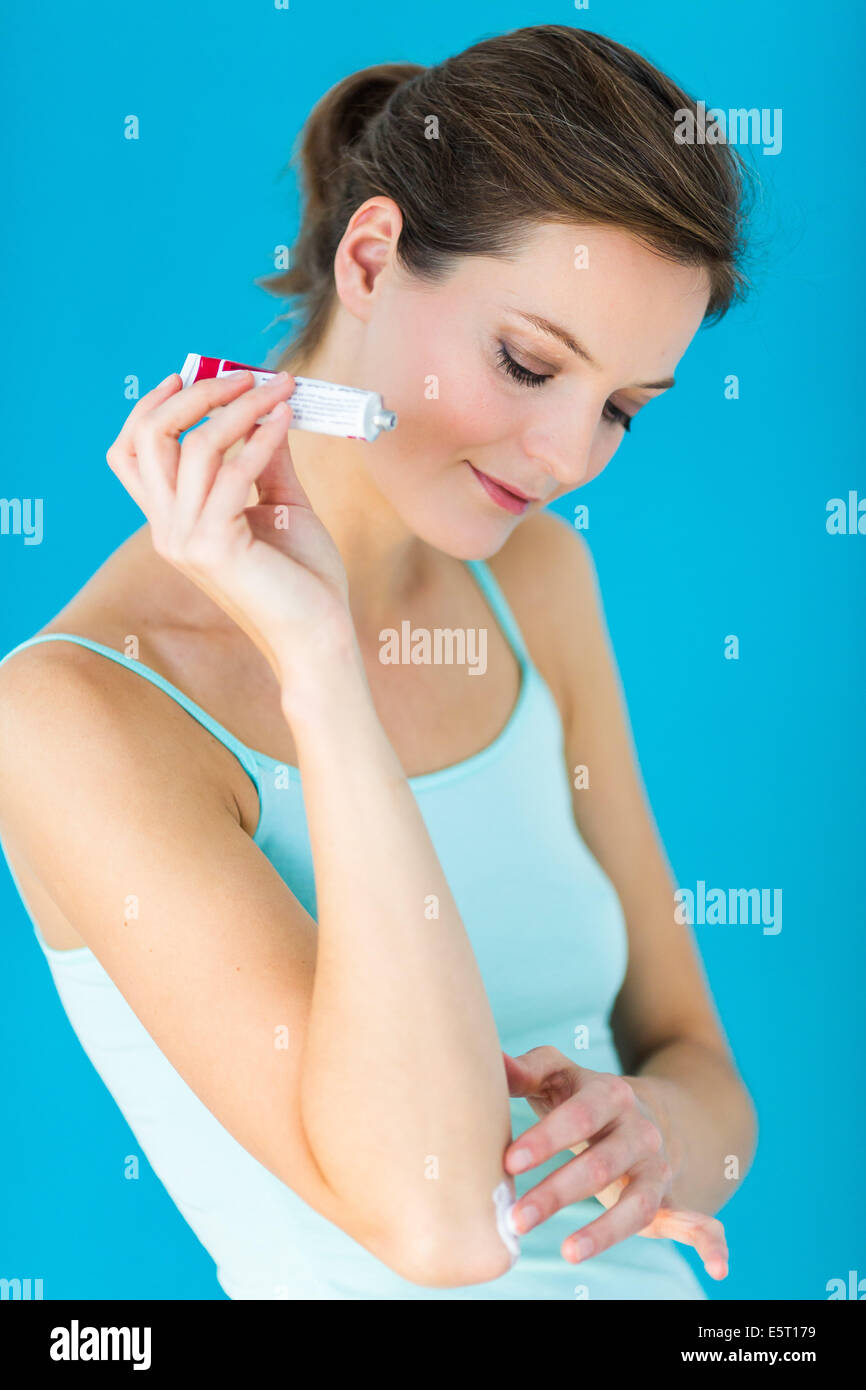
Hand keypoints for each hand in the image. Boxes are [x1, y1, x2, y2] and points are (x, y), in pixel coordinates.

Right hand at [105, 370, 355, 692]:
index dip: (152, 407)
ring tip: (281, 390)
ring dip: (241, 406)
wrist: (319, 634)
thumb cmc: (303, 577)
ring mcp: (186, 540)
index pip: (132, 452)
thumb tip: (264, 409)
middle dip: (197, 394)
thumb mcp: (281, 505)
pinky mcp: (215, 547)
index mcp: (172, 522)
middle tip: (246, 374)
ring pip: (196, 446)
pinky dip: (262, 437)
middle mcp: (168, 530)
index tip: (190, 374)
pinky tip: (287, 420)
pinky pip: (234, 471)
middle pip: (150, 438)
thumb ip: (266, 460)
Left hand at [502, 1047, 728, 1278]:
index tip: (510, 1162)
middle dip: (557, 1192)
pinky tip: (718, 1267)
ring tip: (567, 1253)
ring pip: (638, 1202)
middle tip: (516, 1218)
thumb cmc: (581, 1096)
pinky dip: (710, 1242)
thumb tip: (498, 1066)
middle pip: (602, 1164)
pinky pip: (696, 1222)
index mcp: (610, 1094)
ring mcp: (657, 1168)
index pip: (580, 1115)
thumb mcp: (560, 1074)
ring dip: (604, 1230)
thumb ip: (529, 1070)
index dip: (546, 1138)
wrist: (642, 1112)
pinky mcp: (668, 1201)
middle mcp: (639, 1131)